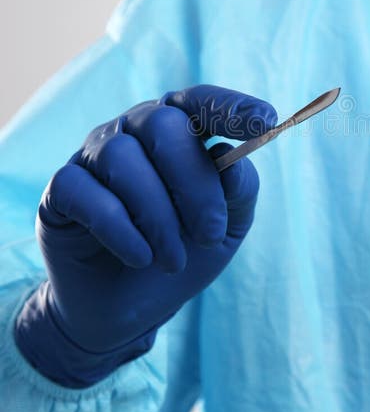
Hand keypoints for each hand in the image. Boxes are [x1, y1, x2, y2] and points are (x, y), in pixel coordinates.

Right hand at [15, 85, 276, 386]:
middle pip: (162, 124)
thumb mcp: (226, 228)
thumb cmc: (181, 254)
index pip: (201, 101)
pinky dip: (119, 228)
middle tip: (210, 234)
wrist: (125, 310)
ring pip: (123, 158)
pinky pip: (86, 192)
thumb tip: (235, 163)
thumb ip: (239, 192)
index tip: (266, 121)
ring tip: (172, 260)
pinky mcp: (61, 189)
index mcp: (178, 130)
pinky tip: (139, 257)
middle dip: (194, 183)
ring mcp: (94, 156)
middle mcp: (134, 131)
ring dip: (157, 217)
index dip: (231, 107)